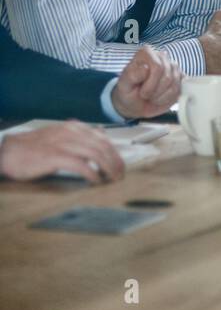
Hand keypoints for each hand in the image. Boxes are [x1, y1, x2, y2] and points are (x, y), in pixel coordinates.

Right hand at [0, 122, 124, 183]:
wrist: (9, 151)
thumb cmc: (33, 148)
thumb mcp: (58, 137)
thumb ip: (77, 139)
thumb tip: (98, 145)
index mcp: (73, 127)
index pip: (102, 138)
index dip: (115, 152)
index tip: (120, 164)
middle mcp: (71, 132)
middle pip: (103, 146)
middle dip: (115, 162)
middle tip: (120, 175)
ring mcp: (63, 143)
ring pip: (96, 154)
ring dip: (108, 168)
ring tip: (112, 179)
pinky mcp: (55, 156)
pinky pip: (80, 165)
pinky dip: (92, 173)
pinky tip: (96, 181)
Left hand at [111, 45, 182, 119]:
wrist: (135, 103)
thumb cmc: (128, 91)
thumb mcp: (124, 85)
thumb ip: (131, 75)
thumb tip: (145, 68)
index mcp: (146, 53)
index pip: (157, 67)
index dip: (150, 84)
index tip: (140, 91)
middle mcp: (162, 56)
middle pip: (167, 77)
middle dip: (155, 92)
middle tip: (145, 95)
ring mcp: (173, 67)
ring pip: (175, 85)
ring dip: (161, 97)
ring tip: (152, 96)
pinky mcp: (180, 78)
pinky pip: (180, 90)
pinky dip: (169, 99)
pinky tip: (160, 98)